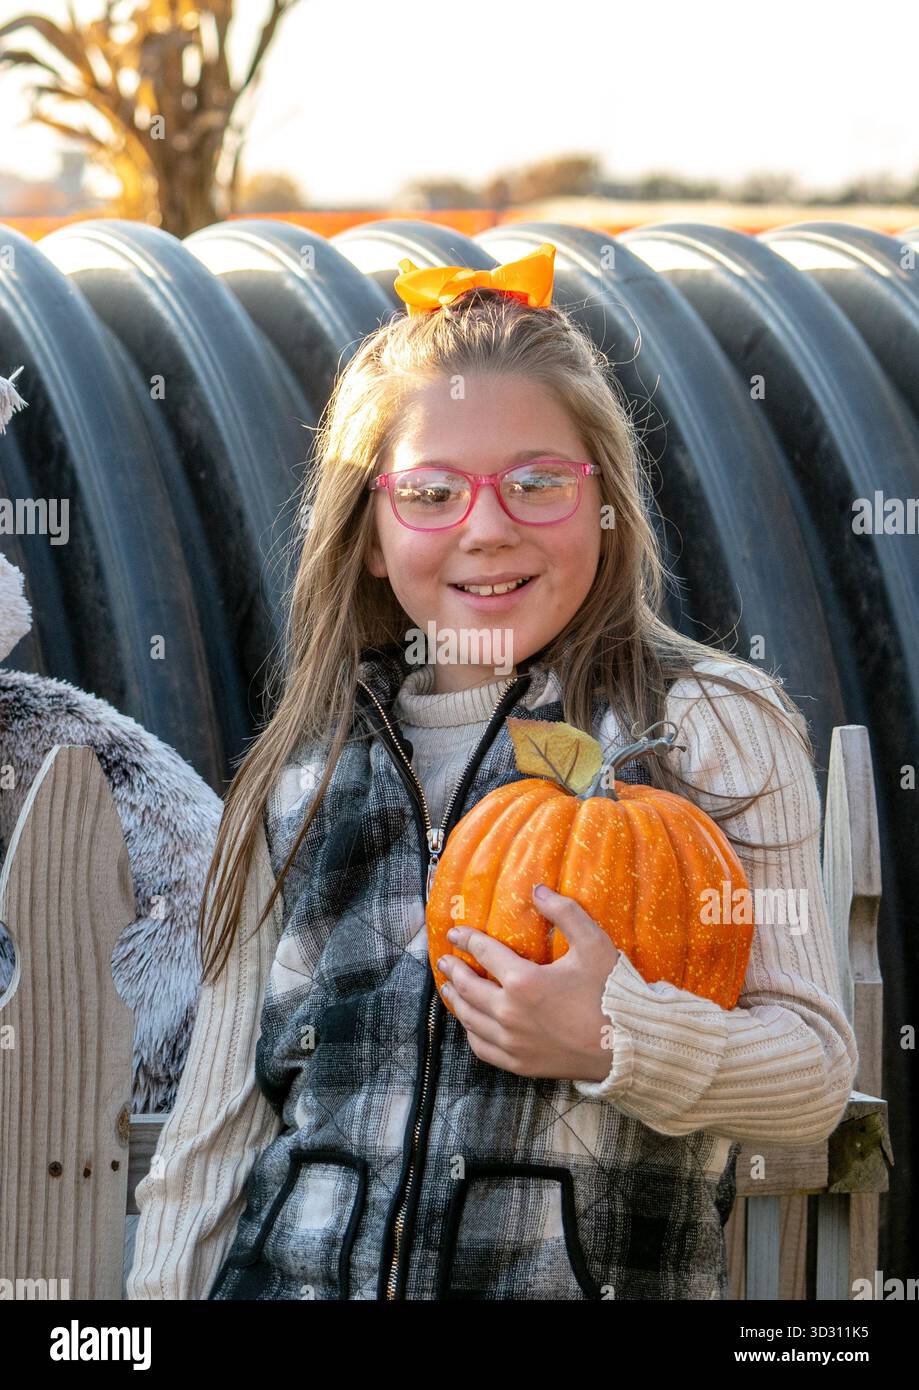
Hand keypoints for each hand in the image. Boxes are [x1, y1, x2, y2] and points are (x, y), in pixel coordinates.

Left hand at [436, 884, 620, 1081]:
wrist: (628, 1046)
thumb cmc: (611, 992)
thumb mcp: (593, 944)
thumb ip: (564, 912)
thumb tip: (537, 890)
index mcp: (524, 981)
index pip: (483, 952)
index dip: (466, 939)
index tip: (454, 932)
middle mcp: (509, 1013)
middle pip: (467, 987)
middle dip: (453, 970)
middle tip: (444, 959)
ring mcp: (512, 1042)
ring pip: (469, 1018)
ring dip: (455, 1000)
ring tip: (448, 988)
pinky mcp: (519, 1063)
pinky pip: (482, 1047)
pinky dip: (471, 1031)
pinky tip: (470, 1023)